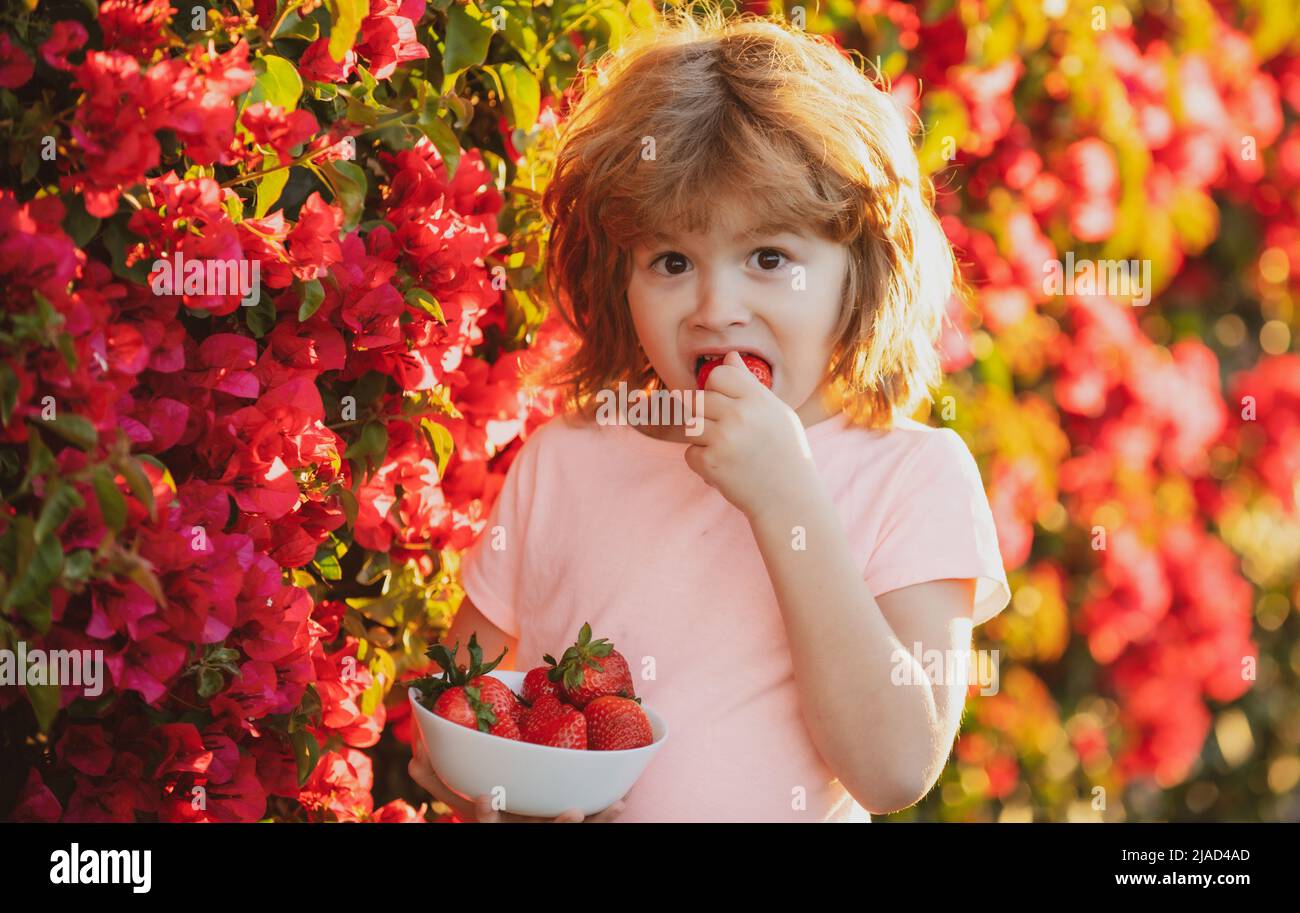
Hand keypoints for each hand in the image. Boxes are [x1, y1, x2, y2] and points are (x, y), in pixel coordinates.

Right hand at [407, 733, 626, 822]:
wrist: (514, 834)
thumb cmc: (492, 813)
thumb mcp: (462, 802)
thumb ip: (436, 780)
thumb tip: (410, 754)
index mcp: (498, 823)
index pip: (488, 823)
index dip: (489, 814)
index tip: (488, 796)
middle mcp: (522, 830)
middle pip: (534, 833)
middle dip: (554, 825)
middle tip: (571, 812)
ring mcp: (544, 830)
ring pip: (564, 832)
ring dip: (583, 823)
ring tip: (594, 809)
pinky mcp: (568, 828)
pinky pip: (591, 822)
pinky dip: (605, 812)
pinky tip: (621, 799)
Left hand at [685, 351, 817, 517]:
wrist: (789, 498)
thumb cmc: (783, 452)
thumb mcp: (775, 412)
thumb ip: (749, 385)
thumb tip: (729, 357)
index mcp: (758, 399)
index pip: (718, 375)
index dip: (716, 389)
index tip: (726, 405)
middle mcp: (741, 415)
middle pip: (699, 399)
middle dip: (707, 416)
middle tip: (728, 434)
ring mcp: (724, 439)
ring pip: (691, 425)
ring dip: (703, 439)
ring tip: (726, 450)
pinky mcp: (712, 463)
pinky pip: (690, 453)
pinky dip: (702, 462)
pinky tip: (725, 468)